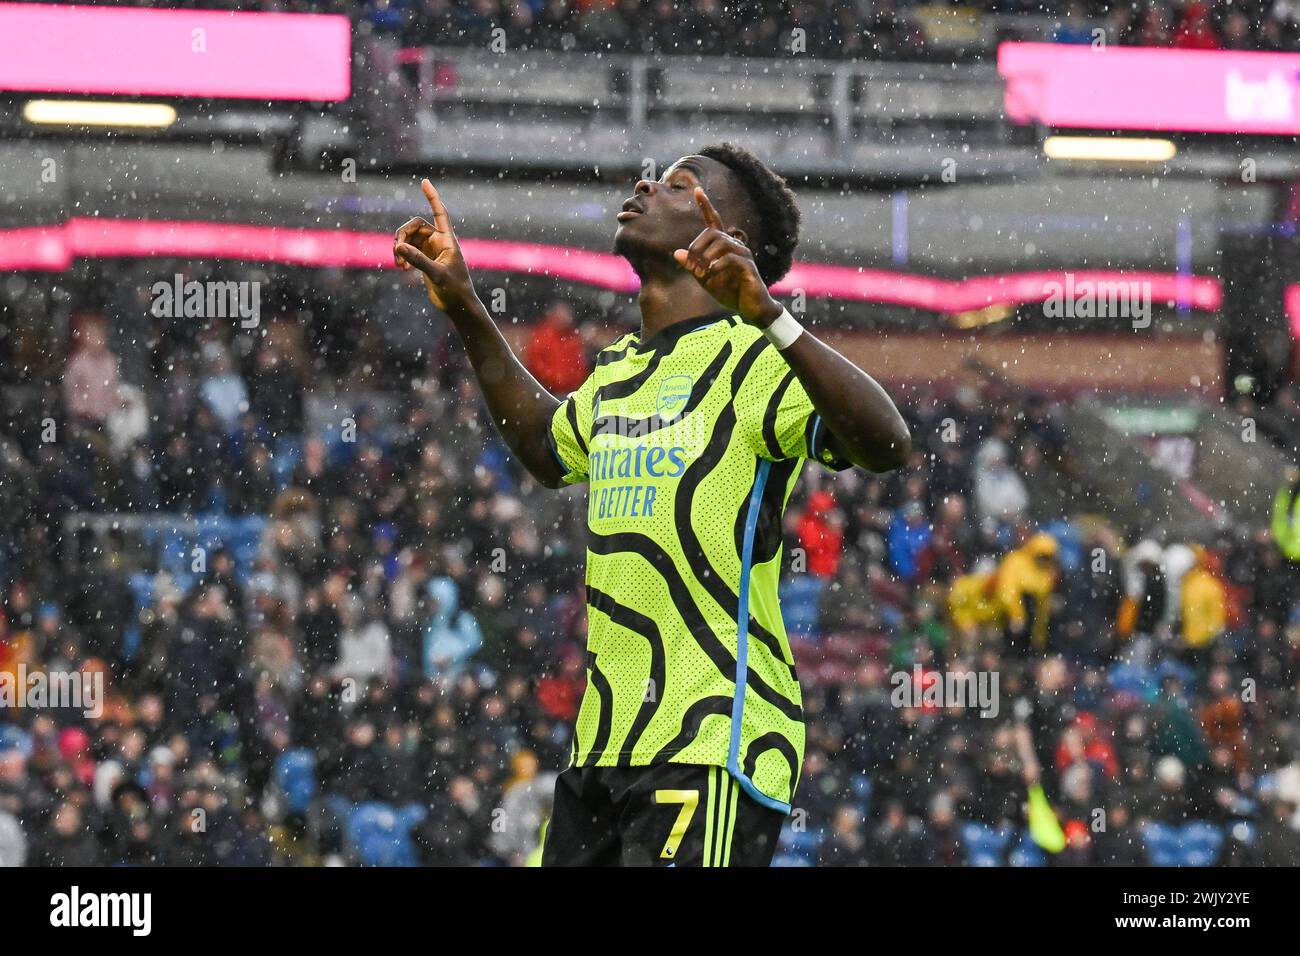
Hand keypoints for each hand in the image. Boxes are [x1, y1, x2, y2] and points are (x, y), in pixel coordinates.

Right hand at [393, 179, 478, 314]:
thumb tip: (399, 246)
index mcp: (447, 240)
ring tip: (399, 265)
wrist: (457, 306)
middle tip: (397, 251)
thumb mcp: (436, 275)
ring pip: (408, 239)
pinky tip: (401, 268)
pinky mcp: (424, 260)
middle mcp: (438, 242)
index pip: (439, 213)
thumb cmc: (455, 290)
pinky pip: (407, 250)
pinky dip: (402, 256)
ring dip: (400, 248)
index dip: (432, 197)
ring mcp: (430, 251)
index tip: (425, 181)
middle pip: (414, 226)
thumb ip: (418, 260)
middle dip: (402, 236)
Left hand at [673, 188, 781, 326]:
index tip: (697, 190)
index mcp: (724, 246)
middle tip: (692, 267)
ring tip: (701, 273)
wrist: (751, 308)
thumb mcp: (705, 279)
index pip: (714, 221)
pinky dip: (717, 266)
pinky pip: (730, 258)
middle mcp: (735, 245)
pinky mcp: (749, 267)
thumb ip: (693, 267)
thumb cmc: (730, 291)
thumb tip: (677, 253)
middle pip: (712, 233)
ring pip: (721, 243)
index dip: (706, 205)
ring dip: (706, 257)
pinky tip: (711, 275)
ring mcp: (744, 255)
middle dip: (697, 247)